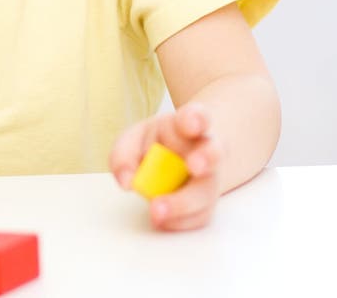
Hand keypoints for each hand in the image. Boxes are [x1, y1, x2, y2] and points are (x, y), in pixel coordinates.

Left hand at [109, 102, 222, 230]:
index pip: (197, 116)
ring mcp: (212, 178)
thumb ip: (124, 154)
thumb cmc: (159, 145)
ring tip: (156, 211)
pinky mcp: (209, 204)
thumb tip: (126, 182)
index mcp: (187, 124)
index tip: (191, 125)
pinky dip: (175, 221)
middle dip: (205, 158)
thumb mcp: (135, 139)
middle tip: (194, 166)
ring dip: (183, 204)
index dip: (196, 119)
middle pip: (212, 152)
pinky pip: (197, 216)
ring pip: (207, 191)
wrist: (182, 161)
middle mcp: (206, 149)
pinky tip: (160, 218)